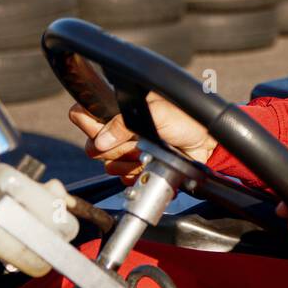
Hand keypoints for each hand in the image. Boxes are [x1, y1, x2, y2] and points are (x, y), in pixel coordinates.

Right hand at [69, 94, 217, 182]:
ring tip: (148, 153)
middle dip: (116, 147)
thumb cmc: (186, 120)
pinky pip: (123, 178)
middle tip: (137, 141)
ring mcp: (126, 149)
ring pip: (108, 165)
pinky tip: (151, 165)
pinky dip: (138, 174)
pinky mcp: (136, 167)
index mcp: (118, 109)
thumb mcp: (157, 112)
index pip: (81, 115)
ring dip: (129, 162)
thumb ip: (124, 122)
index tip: (109, 131)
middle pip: (92, 146)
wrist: (206, 144)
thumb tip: (101, 141)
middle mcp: (117, 130)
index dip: (90, 125)